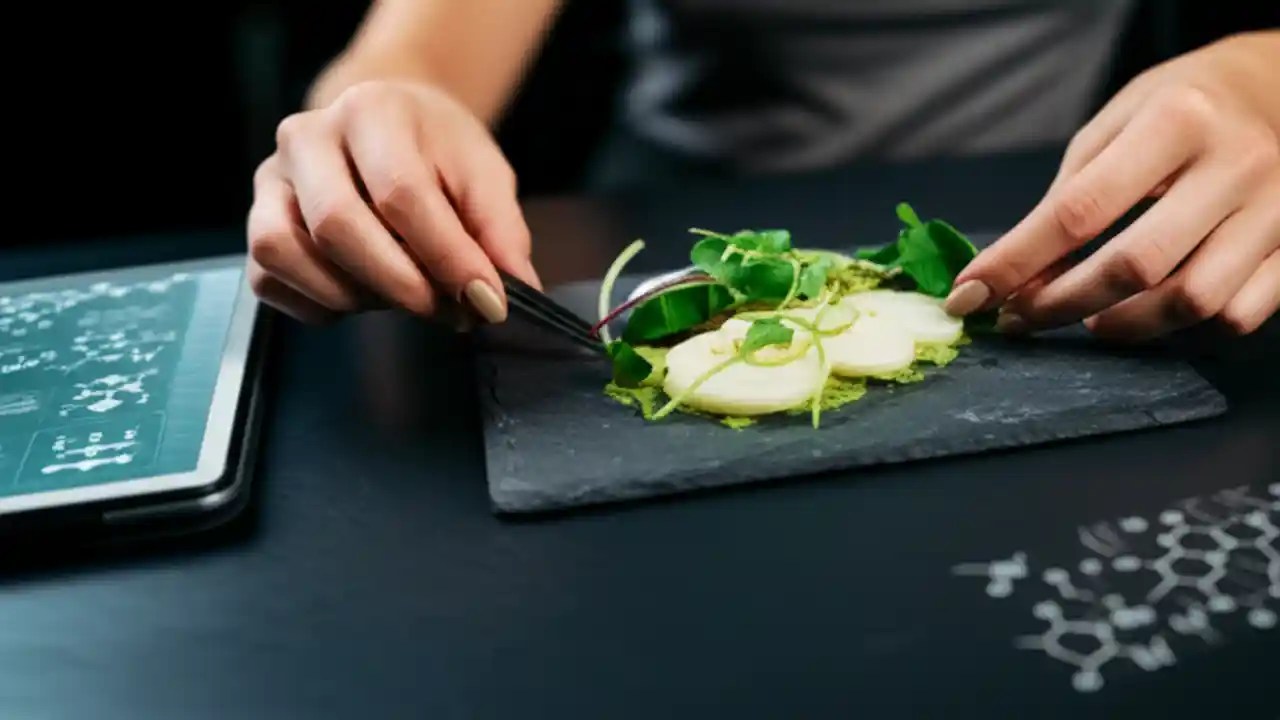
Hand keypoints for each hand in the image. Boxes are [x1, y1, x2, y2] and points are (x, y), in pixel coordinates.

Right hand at [245, 80, 539, 326]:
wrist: (388, 123)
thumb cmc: (437, 151)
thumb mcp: (485, 176)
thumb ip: (500, 233)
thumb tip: (509, 294)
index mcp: (370, 110)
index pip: (401, 194)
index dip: (447, 258)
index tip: (487, 300)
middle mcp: (307, 137)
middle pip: (336, 227)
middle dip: (401, 285)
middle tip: (448, 310)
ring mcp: (270, 179)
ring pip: (285, 253)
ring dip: (352, 295)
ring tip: (403, 296)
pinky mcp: (255, 221)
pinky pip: (268, 280)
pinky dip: (319, 305)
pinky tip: (364, 295)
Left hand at [947, 32, 1279, 340]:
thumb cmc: (1182, 108)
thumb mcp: (1116, 124)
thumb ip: (1068, 195)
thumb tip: (1013, 274)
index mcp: (1177, 121)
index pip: (1079, 211)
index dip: (1016, 262)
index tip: (969, 296)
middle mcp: (1235, 165)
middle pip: (1135, 265)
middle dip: (1060, 303)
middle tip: (1021, 316)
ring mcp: (1277, 210)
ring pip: (1191, 302)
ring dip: (1123, 325)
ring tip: (1089, 319)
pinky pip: (1238, 316)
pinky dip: (1184, 332)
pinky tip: (1151, 316)